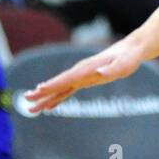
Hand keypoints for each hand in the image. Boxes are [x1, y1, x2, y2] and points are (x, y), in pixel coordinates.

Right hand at [23, 35, 147, 114]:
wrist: (130, 50)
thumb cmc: (128, 58)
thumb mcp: (124, 65)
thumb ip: (112, 70)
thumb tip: (100, 74)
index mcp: (88, 68)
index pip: (68, 78)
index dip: (54, 84)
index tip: (40, 89)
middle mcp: (81, 71)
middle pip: (59, 83)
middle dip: (43, 92)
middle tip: (27, 100)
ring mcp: (82, 75)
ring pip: (60, 88)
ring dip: (46, 97)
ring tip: (32, 108)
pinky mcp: (85, 79)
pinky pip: (68, 90)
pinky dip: (58, 97)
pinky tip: (49, 106)